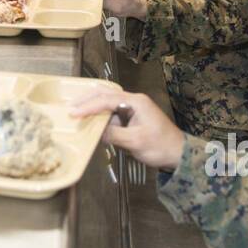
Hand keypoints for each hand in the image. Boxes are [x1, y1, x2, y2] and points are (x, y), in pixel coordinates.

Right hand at [70, 91, 185, 168]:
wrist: (178, 153)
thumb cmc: (159, 146)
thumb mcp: (135, 142)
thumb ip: (114, 134)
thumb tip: (96, 132)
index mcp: (135, 102)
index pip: (106, 100)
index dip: (88, 106)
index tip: (73, 113)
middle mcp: (134, 100)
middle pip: (106, 93)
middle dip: (87, 99)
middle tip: (70, 107)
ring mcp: (133, 107)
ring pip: (108, 100)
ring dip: (93, 104)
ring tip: (76, 110)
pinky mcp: (133, 116)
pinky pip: (112, 110)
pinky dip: (100, 112)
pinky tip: (92, 119)